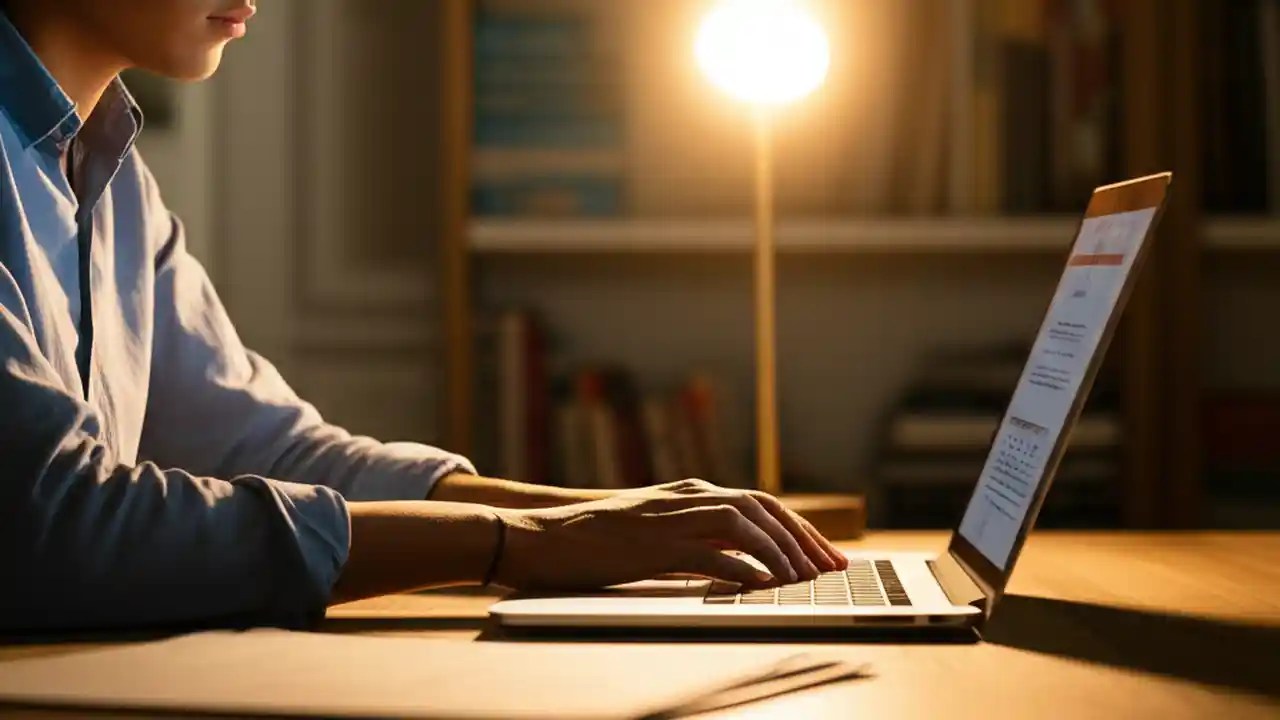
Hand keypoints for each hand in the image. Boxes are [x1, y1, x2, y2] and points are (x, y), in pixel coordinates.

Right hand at [492, 479, 847, 590]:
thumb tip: (739, 560)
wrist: (543, 534)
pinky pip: (709, 553)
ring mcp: (671, 519)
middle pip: (763, 508)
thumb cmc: (595, 539)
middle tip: (831, 567)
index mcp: (691, 492)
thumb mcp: (654, 528)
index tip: (826, 555)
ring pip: (744, 523)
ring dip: (779, 550)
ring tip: (803, 578)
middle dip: (803, 538)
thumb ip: (693, 534)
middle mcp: (688, 498)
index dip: (799, 528)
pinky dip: (741, 566)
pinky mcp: (654, 545)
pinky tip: (762, 584)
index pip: (761, 503)